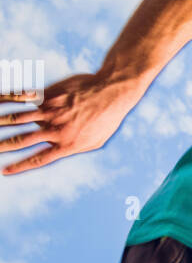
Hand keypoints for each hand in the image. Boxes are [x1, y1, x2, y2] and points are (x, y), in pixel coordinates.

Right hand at [0, 71, 137, 174]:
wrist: (111, 91)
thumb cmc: (107, 118)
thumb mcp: (95, 142)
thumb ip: (74, 148)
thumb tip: (57, 150)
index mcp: (67, 144)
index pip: (38, 159)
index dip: (20, 166)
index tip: (5, 171)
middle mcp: (56, 129)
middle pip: (23, 140)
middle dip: (4, 146)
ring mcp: (52, 110)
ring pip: (20, 118)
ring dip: (2, 122)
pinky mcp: (50, 95)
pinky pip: (26, 99)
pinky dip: (9, 100)